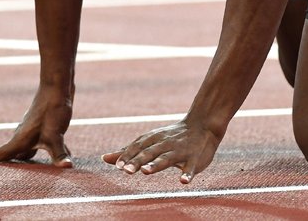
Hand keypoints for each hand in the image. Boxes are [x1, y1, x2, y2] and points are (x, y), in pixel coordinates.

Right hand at [0, 86, 73, 166]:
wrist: (58, 87)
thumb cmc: (52, 110)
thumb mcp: (56, 135)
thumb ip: (59, 153)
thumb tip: (67, 167)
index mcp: (19, 141)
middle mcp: (22, 136)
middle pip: (12, 156)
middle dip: (9, 165)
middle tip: (2, 177)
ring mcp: (32, 130)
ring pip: (29, 150)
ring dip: (33, 159)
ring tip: (38, 170)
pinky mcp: (42, 125)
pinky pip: (42, 142)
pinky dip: (50, 149)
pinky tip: (65, 151)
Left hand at [102, 120, 221, 183]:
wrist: (203, 125)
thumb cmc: (172, 137)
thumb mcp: (150, 142)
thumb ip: (128, 152)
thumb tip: (105, 158)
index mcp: (153, 140)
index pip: (138, 147)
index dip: (128, 156)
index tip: (118, 165)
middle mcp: (165, 144)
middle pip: (149, 153)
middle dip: (138, 161)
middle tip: (126, 171)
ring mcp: (180, 151)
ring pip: (167, 158)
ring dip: (156, 164)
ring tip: (146, 172)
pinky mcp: (194, 158)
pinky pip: (190, 167)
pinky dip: (187, 174)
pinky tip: (183, 181)